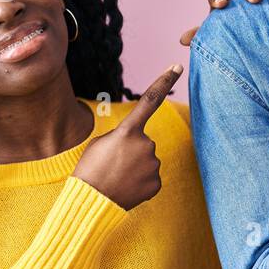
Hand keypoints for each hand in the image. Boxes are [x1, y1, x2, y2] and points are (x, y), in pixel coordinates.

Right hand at [71, 64, 180, 209]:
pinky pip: (150, 177)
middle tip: (113, 164)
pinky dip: (140, 181)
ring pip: (147, 160)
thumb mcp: (101, 143)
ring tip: (117, 176)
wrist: (91, 201)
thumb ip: (123, 137)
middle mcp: (146, 145)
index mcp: (128, 131)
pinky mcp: (156, 183)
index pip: (150, 100)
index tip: (177, 66)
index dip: (164, 82)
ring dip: (135, 166)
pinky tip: (126, 186)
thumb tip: (139, 145)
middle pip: (144, 141)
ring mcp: (153, 165)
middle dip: (132, 150)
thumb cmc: (91, 169)